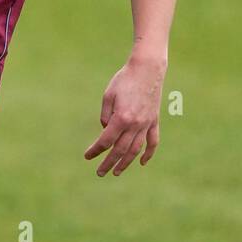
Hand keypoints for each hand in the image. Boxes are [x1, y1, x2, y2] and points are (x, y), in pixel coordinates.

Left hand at [84, 53, 164, 175]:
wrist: (147, 69)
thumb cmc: (124, 80)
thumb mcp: (108, 96)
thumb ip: (105, 116)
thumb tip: (106, 131)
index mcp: (121, 118)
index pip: (105, 141)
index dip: (95, 151)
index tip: (87, 156)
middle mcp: (135, 124)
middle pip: (120, 150)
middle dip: (109, 163)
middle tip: (100, 173)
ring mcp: (146, 124)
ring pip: (136, 150)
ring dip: (126, 163)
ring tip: (117, 172)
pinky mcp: (154, 120)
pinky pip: (153, 141)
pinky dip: (149, 153)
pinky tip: (142, 163)